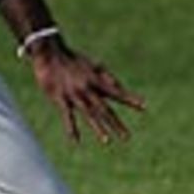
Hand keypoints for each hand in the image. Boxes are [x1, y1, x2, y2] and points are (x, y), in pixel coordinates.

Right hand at [27, 39, 144, 144]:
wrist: (49, 52)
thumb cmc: (71, 58)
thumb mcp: (92, 64)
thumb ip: (106, 76)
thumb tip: (118, 87)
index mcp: (96, 81)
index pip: (117, 93)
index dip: (130, 99)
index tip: (144, 107)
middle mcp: (88, 89)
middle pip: (104, 109)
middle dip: (115, 123)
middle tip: (126, 138)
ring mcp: (74, 95)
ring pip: (88, 114)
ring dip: (98, 128)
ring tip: (107, 141)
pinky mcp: (59, 98)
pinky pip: (67, 116)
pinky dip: (71, 128)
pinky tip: (76, 140)